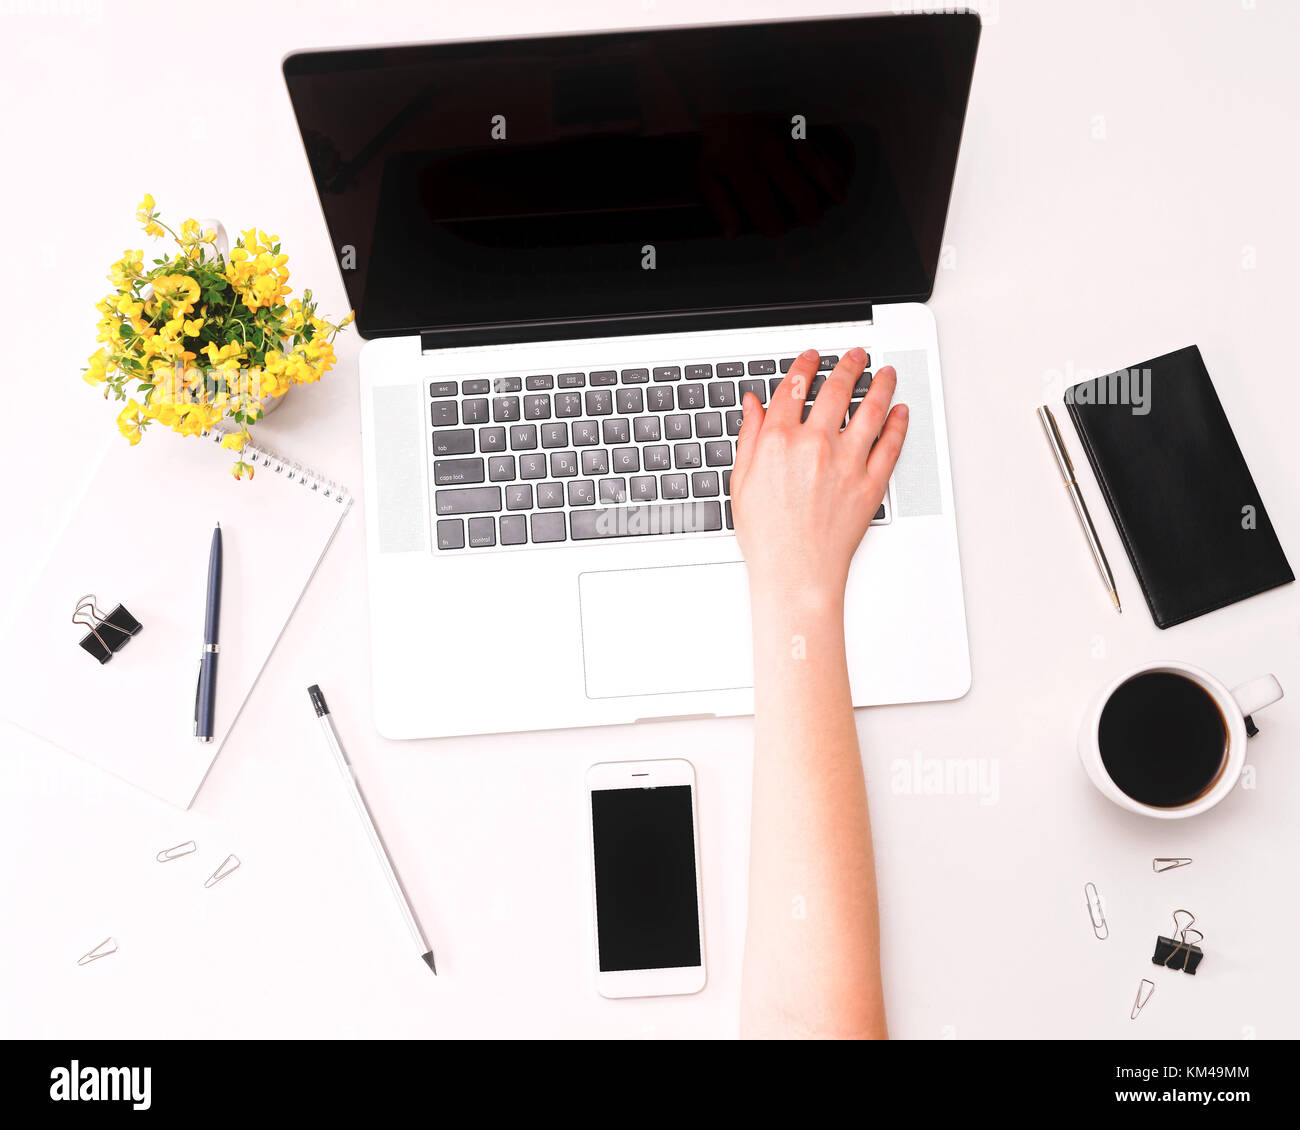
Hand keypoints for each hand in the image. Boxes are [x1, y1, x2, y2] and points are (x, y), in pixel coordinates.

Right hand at [731, 347, 906, 605]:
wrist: (796, 572)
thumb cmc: (768, 536)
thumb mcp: (742, 481)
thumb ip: (750, 437)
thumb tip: (753, 406)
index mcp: (779, 441)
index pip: (794, 388)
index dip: (804, 367)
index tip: (811, 359)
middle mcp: (815, 445)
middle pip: (837, 389)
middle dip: (848, 365)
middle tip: (856, 356)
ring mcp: (847, 462)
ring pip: (871, 409)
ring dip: (881, 384)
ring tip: (886, 373)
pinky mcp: (871, 482)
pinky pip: (891, 444)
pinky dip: (899, 424)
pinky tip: (900, 412)